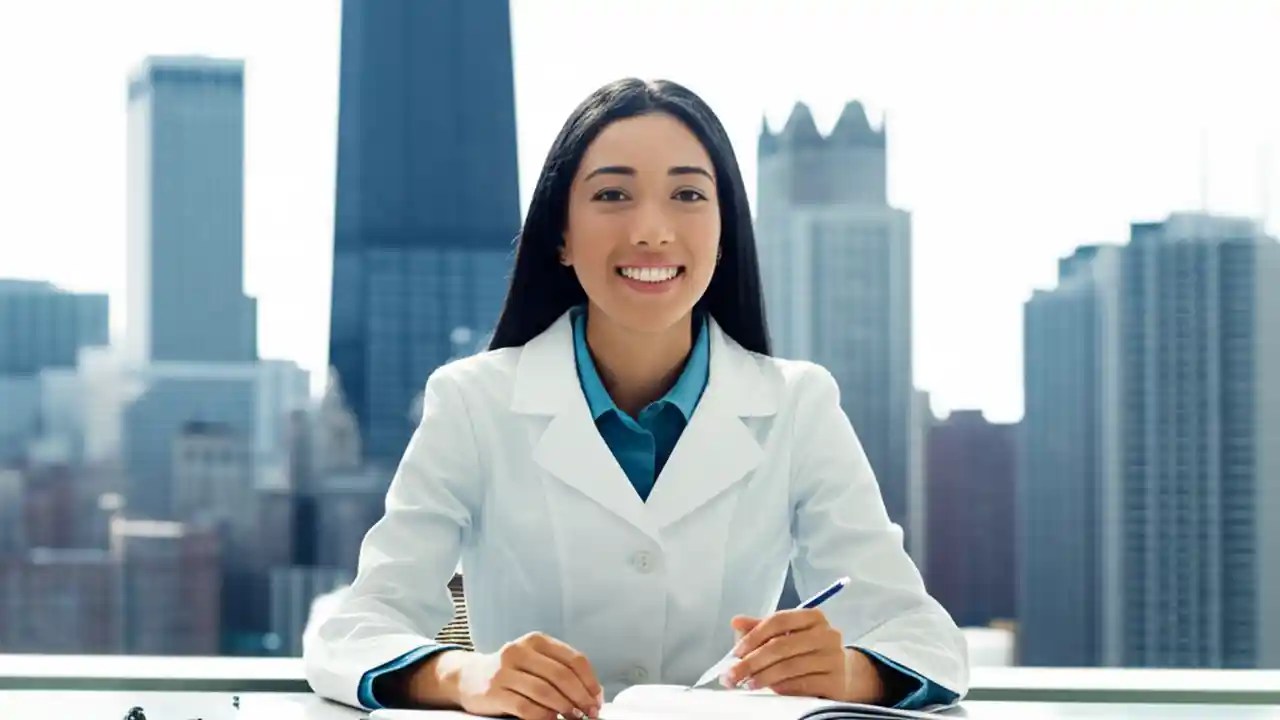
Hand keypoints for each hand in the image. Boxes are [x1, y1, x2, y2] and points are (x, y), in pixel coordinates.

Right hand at [416, 632, 603, 719]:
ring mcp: (505, 671)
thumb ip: (559, 669)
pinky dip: (544, 717)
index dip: (590, 681)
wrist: (468, 677)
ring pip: (545, 692)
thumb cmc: (511, 671)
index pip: (574, 659)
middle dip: (581, 697)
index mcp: (536, 640)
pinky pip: (526, 707)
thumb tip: (593, 693)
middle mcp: (520, 651)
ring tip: (575, 718)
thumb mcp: (534, 660)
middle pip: (562, 676)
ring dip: (565, 708)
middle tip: (590, 713)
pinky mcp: (494, 692)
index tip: (598, 699)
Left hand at [722, 609, 884, 703]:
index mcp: (813, 617)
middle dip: (752, 661)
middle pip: (781, 645)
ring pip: (790, 666)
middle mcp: (827, 634)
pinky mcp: (836, 680)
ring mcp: (834, 658)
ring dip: (764, 677)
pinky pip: (802, 684)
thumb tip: (736, 621)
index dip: (754, 635)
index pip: (779, 620)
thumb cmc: (808, 651)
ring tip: (748, 684)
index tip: (737, 652)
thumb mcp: (786, 635)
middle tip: (733, 675)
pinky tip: (771, 690)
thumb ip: (760, 628)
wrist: (842, 674)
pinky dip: (783, 687)